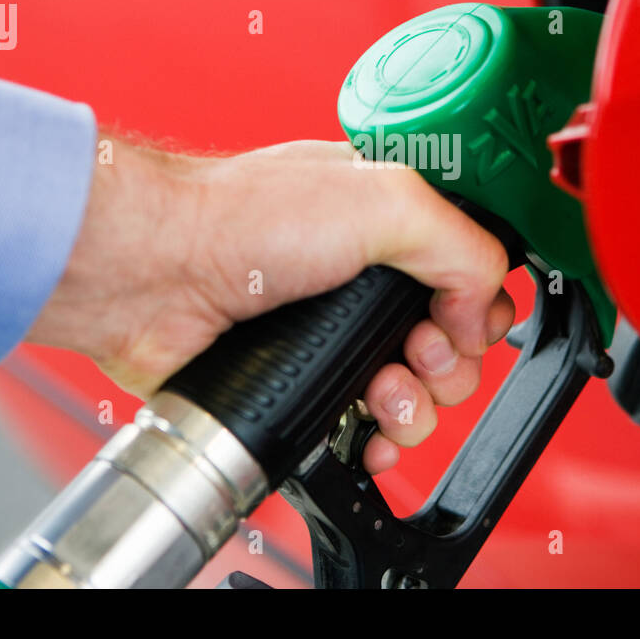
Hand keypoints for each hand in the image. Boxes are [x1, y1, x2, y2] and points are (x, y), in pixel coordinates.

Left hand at [26, 137, 514, 472]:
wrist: (153, 274)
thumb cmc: (241, 217)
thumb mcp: (385, 199)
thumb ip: (463, 244)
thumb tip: (485, 312)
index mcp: (390, 220)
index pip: (471, 269)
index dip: (482, 303)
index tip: (463, 317)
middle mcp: (365, 278)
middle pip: (454, 340)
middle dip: (449, 360)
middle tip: (416, 349)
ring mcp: (333, 334)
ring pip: (416, 391)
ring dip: (417, 405)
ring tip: (383, 391)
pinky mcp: (303, 382)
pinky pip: (366, 426)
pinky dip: (380, 439)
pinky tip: (369, 433)